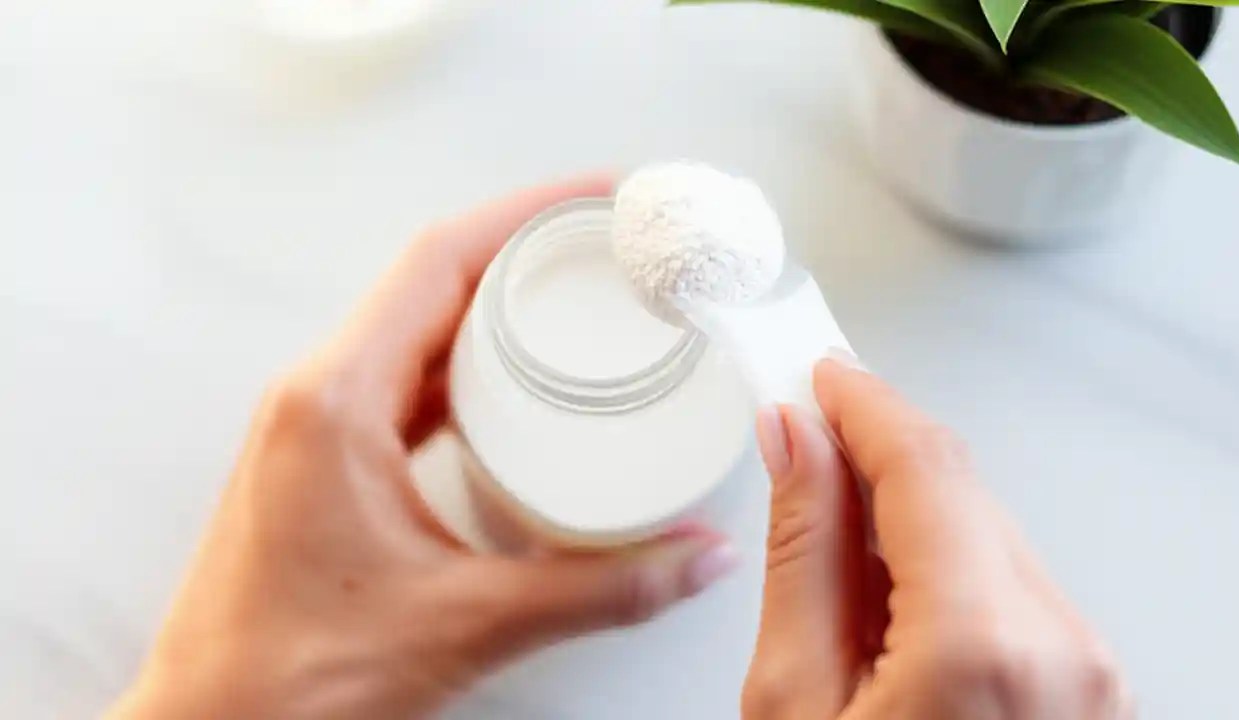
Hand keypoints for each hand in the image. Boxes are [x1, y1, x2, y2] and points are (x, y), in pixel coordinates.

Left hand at [107, 176, 737, 719]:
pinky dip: (471, 366)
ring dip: (498, 306)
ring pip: (420, 329)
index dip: (526, 213)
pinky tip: (522, 388)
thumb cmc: (289, 680)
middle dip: (527, 250)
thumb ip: (600, 591)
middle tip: (606, 245)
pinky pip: (409, 382)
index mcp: (335, 402)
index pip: (440, 262)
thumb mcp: (468, 623)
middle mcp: (318, 396)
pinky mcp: (329, 460)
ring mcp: (318, 426)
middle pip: (434, 282)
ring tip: (578, 300)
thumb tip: (695, 557)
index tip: (595, 196)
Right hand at [743, 354, 1129, 719]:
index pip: (920, 465)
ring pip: (983, 536)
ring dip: (905, 520)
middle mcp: (1057, 646)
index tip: (819, 376)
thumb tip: (796, 446)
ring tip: (833, 562)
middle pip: (957, 493)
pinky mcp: (1089, 683)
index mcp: (978, 644)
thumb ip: (801, 557)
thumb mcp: (795, 700)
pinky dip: (943, 575)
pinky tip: (886, 609)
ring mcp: (1086, 667)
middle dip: (874, 459)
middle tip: (805, 440)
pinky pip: (1009, 588)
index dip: (861, 405)